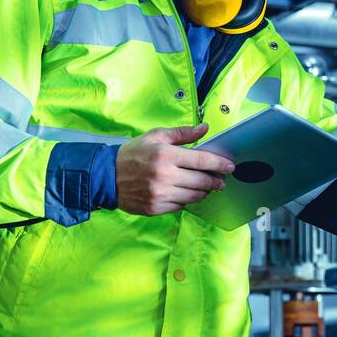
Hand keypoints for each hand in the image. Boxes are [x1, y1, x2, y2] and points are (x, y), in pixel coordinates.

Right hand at [115, 123, 235, 215]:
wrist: (106, 177)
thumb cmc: (133, 153)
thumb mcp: (156, 137)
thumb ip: (182, 133)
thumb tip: (205, 127)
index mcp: (166, 155)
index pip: (202, 161)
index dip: (219, 164)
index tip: (230, 167)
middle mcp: (164, 176)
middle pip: (202, 181)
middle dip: (215, 181)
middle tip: (221, 181)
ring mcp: (160, 194)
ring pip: (194, 196)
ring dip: (204, 192)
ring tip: (205, 188)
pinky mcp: (155, 208)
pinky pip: (181, 206)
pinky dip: (187, 200)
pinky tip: (185, 194)